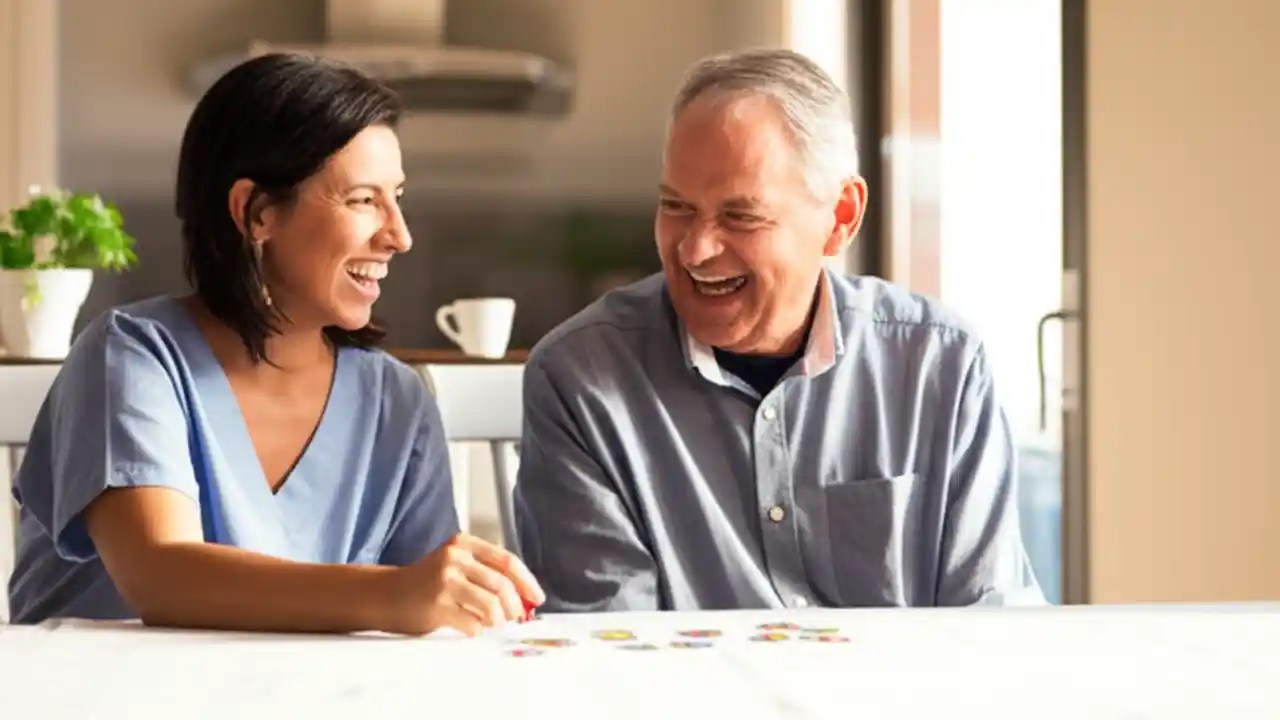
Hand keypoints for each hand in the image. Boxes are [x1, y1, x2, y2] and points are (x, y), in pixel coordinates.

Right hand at [383, 533, 544, 635]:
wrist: (387, 594)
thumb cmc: (428, 581)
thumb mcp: (456, 562)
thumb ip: (485, 571)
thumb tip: (525, 595)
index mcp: (464, 543)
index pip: (507, 561)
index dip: (527, 582)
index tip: (537, 598)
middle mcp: (454, 557)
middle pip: (502, 584)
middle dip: (515, 606)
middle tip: (516, 617)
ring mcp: (445, 581)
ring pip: (491, 605)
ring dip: (498, 620)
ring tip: (493, 623)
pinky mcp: (437, 605)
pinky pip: (472, 623)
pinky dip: (478, 629)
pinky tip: (471, 627)